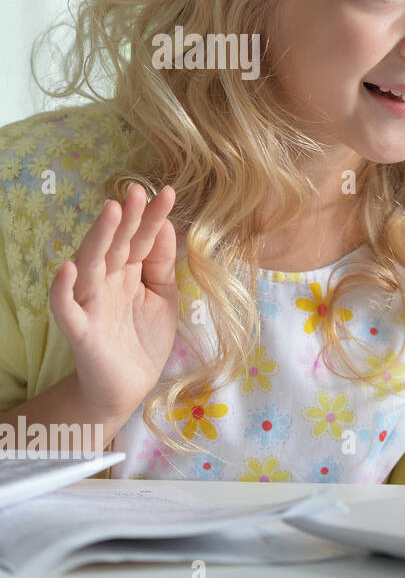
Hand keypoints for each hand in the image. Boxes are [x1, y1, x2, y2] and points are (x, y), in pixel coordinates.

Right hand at [49, 183, 179, 421]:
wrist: (128, 385)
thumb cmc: (143, 337)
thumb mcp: (163, 295)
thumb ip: (162, 263)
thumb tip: (166, 225)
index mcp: (128, 272)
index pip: (142, 239)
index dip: (152, 217)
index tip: (168, 192)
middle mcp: (107, 282)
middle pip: (116, 245)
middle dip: (127, 219)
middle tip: (136, 191)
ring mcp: (91, 303)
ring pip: (91, 265)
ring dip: (100, 238)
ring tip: (111, 211)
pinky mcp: (80, 330)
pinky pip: (66, 307)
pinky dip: (63, 289)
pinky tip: (68, 268)